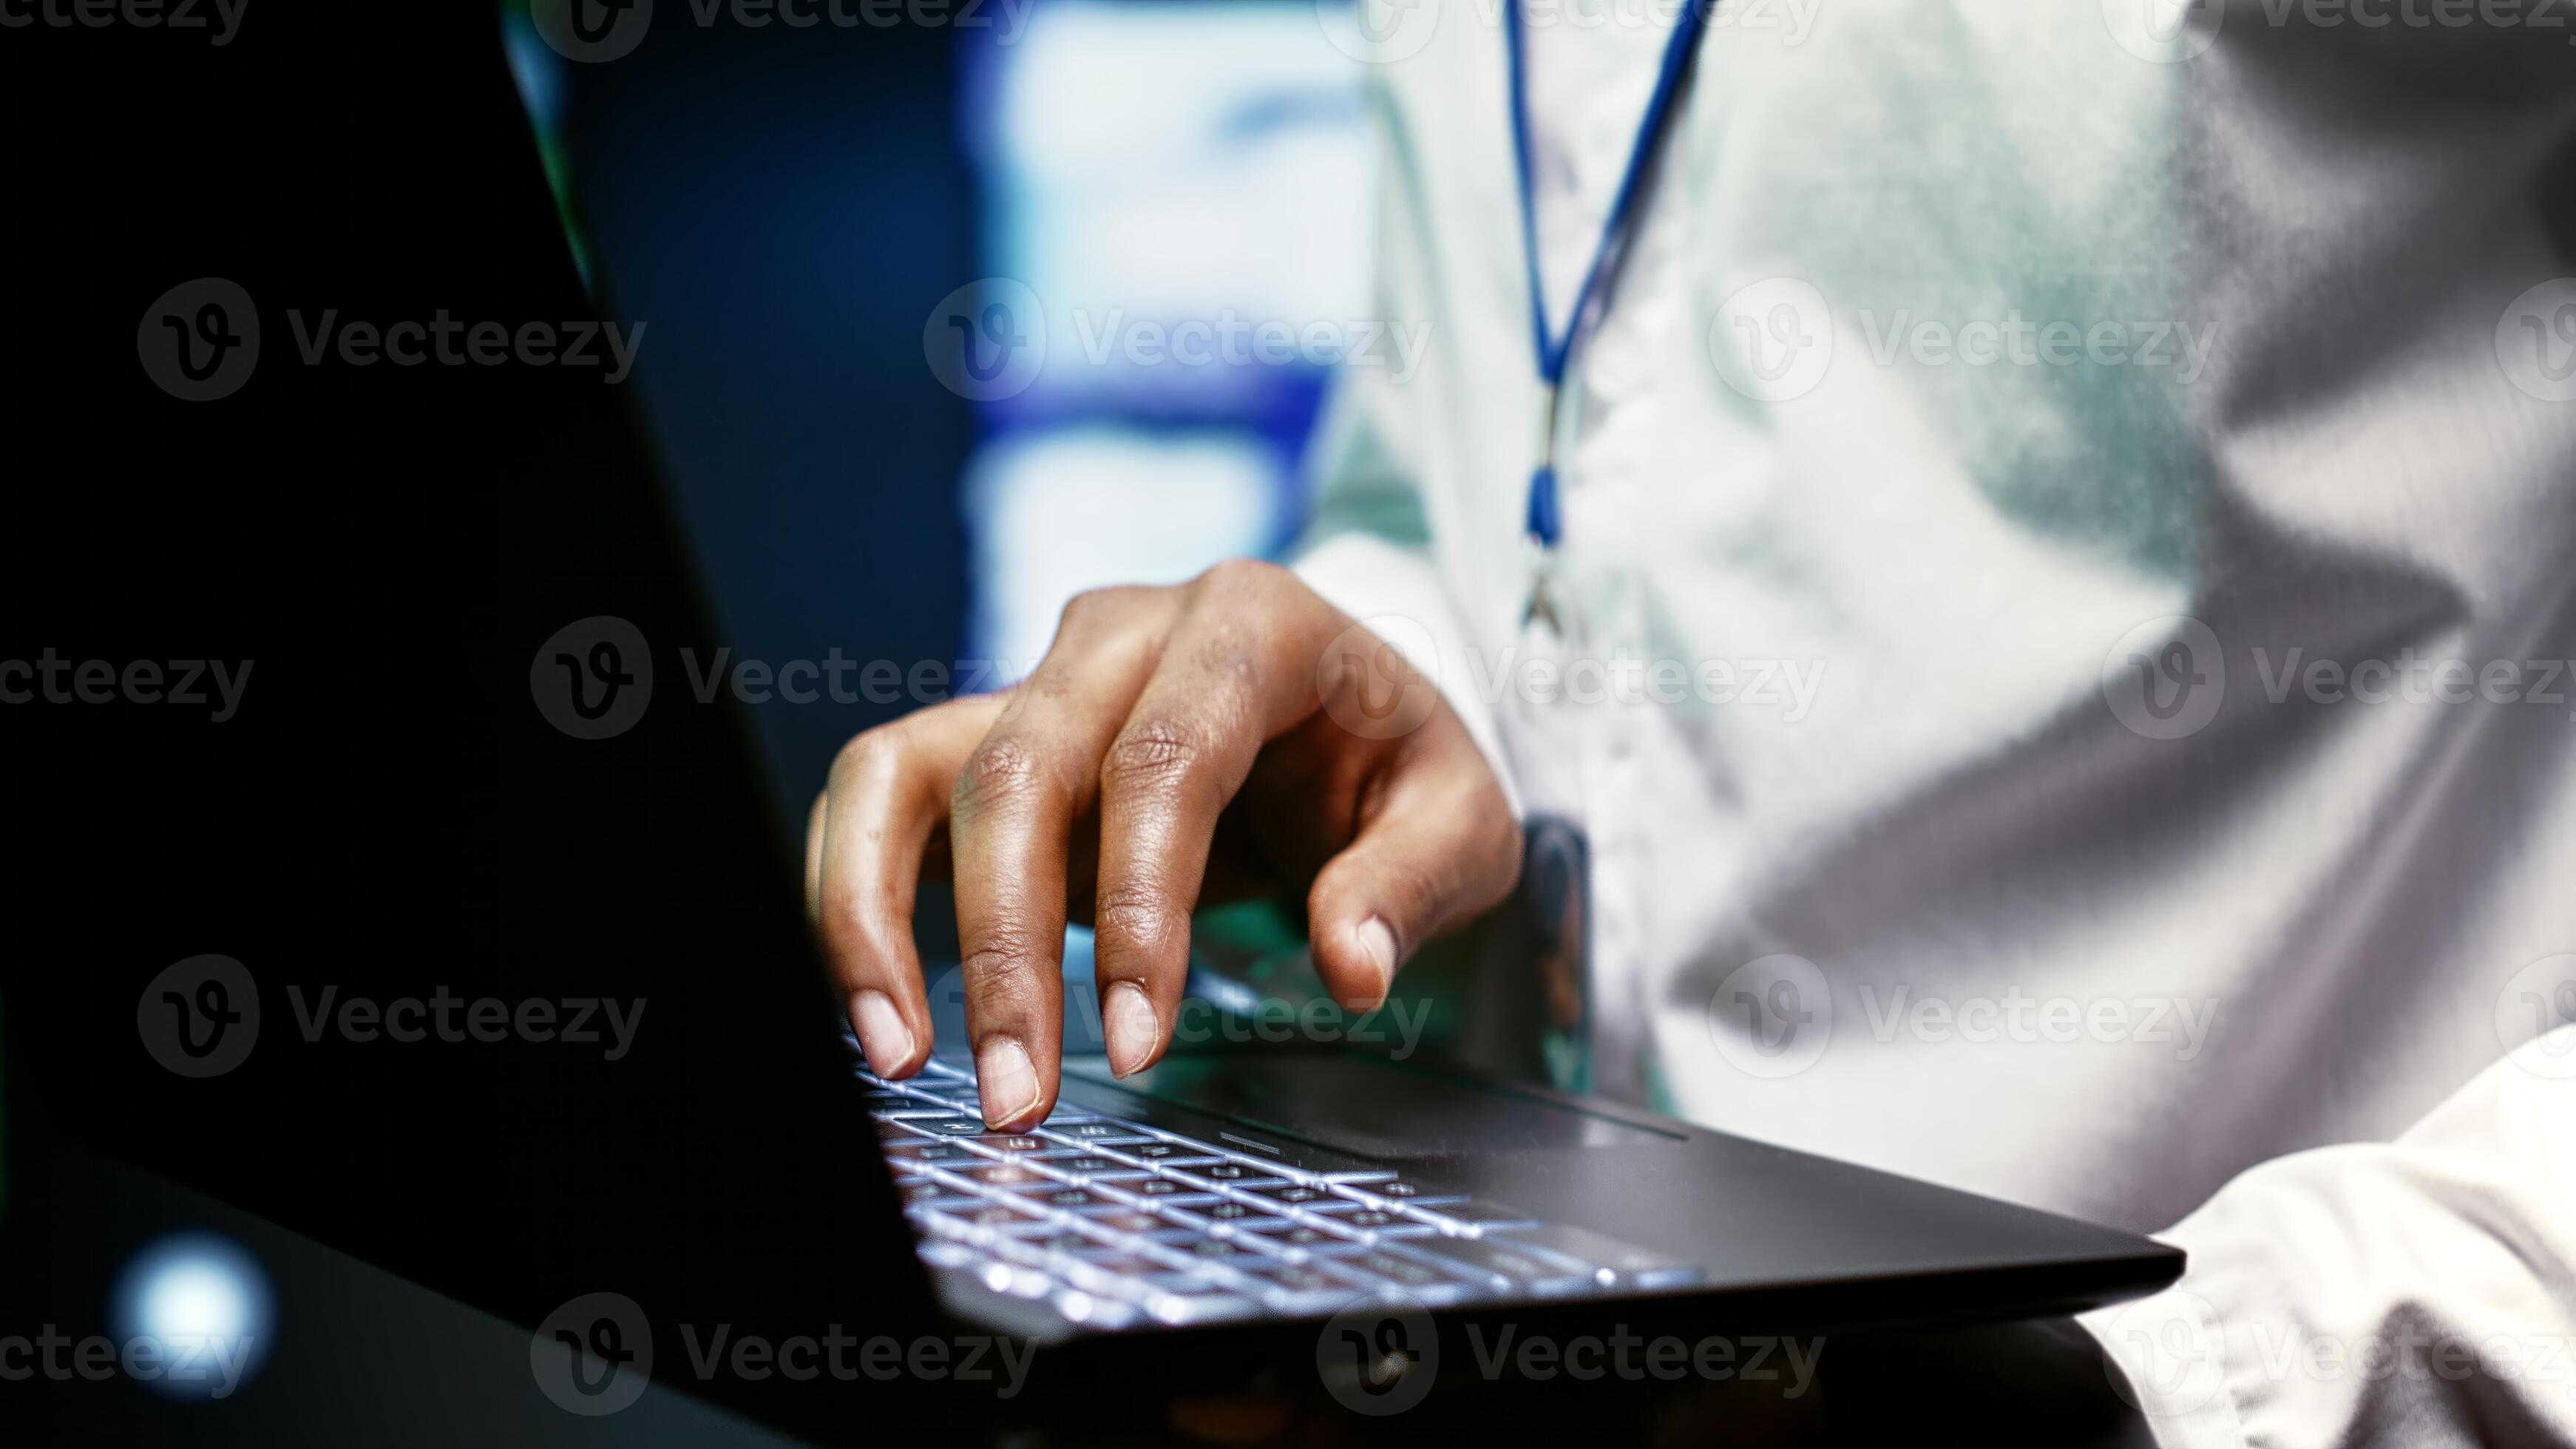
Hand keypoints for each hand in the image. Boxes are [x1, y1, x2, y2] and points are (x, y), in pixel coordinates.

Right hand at [805, 559, 1519, 1129]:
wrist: (1350, 715)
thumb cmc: (1400, 766)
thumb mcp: (1464, 819)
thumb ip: (1412, 882)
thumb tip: (1351, 966)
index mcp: (1254, 622)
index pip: (1167, 759)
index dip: (1139, 906)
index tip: (1136, 1044)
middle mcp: (1126, 631)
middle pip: (1022, 768)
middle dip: (1008, 948)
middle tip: (1023, 1098)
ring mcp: (1042, 675)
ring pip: (912, 767)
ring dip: (883, 919)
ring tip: (900, 1059)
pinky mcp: (987, 733)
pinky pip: (882, 792)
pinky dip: (854, 893)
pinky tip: (875, 1008)